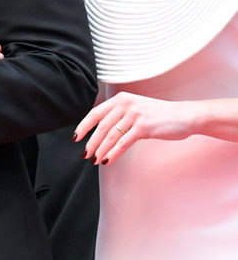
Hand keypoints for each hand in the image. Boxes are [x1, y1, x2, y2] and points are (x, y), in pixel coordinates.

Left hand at [74, 92, 196, 164]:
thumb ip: (119, 115)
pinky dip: (113, 153)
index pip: (96, 113)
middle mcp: (126, 103)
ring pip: (111, 135)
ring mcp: (135, 114)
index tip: (75, 138)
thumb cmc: (160, 115)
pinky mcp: (143, 126)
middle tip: (84, 154)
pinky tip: (107, 160)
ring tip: (94, 160)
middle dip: (91, 142)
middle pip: (101, 126)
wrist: (184, 115)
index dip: (84, 126)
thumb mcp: (136, 109)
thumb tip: (101, 132)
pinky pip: (123, 142)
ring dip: (100, 150)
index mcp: (121, 98)